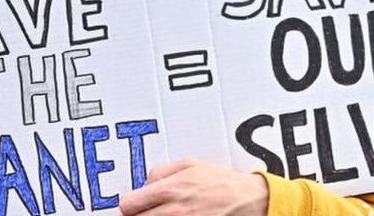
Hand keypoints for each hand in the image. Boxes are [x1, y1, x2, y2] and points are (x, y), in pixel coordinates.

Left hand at [119, 159, 268, 215]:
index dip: (130, 203)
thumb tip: (145, 183)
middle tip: (150, 209)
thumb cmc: (221, 182)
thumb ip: (160, 172)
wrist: (246, 200)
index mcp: (167, 191)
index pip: (127, 205)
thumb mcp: (189, 164)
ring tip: (165, 213)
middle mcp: (171, 213)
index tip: (135, 203)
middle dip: (139, 214)